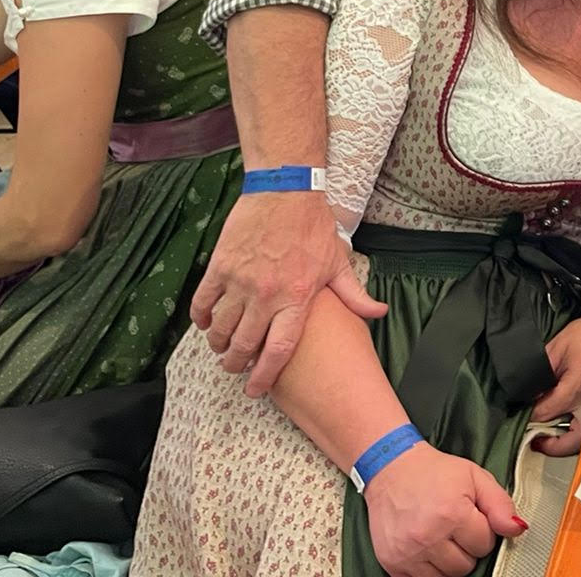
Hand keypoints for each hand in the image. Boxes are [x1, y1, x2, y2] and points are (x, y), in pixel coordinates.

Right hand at [190, 191, 386, 395]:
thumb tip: (380, 313)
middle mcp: (266, 295)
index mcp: (296, 299)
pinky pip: (203, 301)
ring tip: (221, 347)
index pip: (278, 350)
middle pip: (243, 345)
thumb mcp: (338, 262)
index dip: (264, 376)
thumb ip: (354, 294)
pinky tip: (205, 322)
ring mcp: (240, 282)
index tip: (255, 390)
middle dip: (235, 364)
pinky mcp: (221, 266)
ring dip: (217, 343)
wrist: (286, 190)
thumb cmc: (314, 227)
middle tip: (234, 368)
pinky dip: (200, 317)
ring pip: (220, 328)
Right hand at [364, 441, 523, 576]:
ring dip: (449, 560)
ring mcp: (408, 553)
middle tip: (456, 527)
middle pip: (466, 565)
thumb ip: (500, 504)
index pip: (485, 544)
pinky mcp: (393, 563)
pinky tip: (426, 548)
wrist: (392, 469)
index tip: (472, 517)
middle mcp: (429, 537)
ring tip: (441, 537)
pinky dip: (429, 568)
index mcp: (452, 513)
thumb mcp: (474, 477)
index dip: (483, 530)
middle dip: (466, 548)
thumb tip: (517, 528)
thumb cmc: (434, 472)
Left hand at [528, 311, 580, 456]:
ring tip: (549, 439)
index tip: (520, 418)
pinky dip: (576, 435)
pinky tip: (566, 428)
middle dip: (551, 445)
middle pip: (570, 439)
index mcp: (576, 386)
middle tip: (536, 442)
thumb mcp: (557, 346)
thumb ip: (540, 371)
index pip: (547, 412)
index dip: (530, 417)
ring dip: (565, 444)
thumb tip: (526, 393)